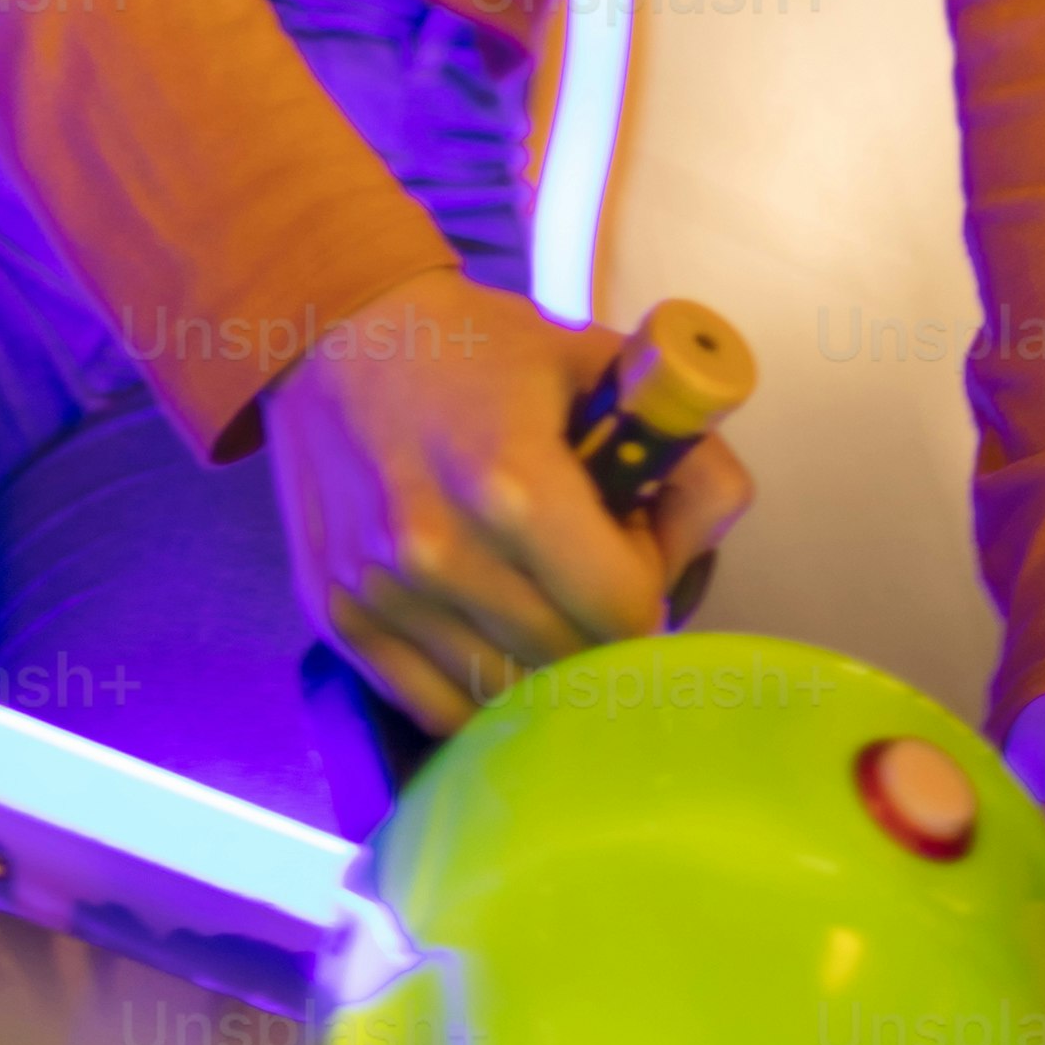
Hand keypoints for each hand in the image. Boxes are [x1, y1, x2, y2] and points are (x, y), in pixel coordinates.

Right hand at [262, 272, 755, 734]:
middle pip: (572, 661)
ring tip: (535, 587)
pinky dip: (479, 687)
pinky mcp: (339, 619)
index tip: (633, 545)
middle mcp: (441, 554)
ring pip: (508, 697)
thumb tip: (708, 538)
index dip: (649, 583)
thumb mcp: (601, 364)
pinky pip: (438, 709)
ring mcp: (383, 594)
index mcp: (513, 484)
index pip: (625, 612)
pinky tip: (490, 626)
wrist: (336, 335)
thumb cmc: (481, 348)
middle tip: (587, 564)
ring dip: (542, 658)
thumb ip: (685, 450)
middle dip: (600, 622)